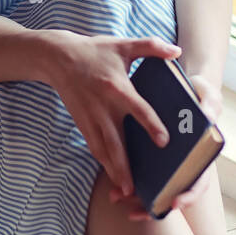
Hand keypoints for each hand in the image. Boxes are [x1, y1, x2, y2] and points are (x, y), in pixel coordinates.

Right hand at [44, 30, 180, 194]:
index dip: (151, 125)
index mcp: (117, 87)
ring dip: (113, 170)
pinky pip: (93, 145)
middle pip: (116, 141)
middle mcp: (104, 106)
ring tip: (124, 190)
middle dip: (125, 165)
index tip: (163, 141)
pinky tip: (112, 175)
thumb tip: (177, 51)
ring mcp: (91, 117)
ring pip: (103, 149)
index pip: (138, 109)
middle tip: (135, 186)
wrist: (58, 58)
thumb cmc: (95, 50)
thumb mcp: (123, 44)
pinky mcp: (82, 122)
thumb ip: (152, 47)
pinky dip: (102, 161)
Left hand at [109, 69, 223, 222]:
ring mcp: (166, 162)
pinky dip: (125, 177)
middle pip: (170, 194)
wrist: (184, 85)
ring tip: (114, 197)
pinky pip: (138, 170)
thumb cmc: (201, 94)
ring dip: (133, 197)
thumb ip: (211, 105)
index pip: (199, 183)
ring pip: (151, 187)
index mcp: (201, 157)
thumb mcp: (209, 96)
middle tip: (135, 212)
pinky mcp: (149, 154)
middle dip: (152, 206)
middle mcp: (183, 164)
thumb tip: (210, 117)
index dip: (188, 196)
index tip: (174, 203)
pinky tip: (109, 181)